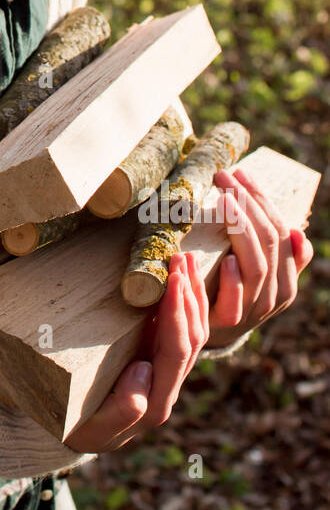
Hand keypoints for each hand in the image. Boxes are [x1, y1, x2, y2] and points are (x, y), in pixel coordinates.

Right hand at [64, 251, 208, 452]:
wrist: (78, 435)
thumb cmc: (78, 426)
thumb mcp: (92, 424)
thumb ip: (121, 409)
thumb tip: (144, 372)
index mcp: (156, 401)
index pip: (176, 350)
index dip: (177, 313)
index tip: (172, 279)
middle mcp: (169, 388)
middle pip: (193, 338)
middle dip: (189, 295)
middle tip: (180, 258)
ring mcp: (169, 375)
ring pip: (194, 333)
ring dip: (192, 294)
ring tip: (186, 259)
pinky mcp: (162, 363)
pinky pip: (183, 331)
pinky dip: (186, 302)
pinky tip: (181, 278)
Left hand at [200, 165, 312, 350]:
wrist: (210, 335)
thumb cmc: (233, 292)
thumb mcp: (261, 273)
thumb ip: (280, 255)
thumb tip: (299, 231)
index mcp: (287, 277)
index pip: (280, 230)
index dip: (261, 199)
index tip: (239, 173)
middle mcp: (275, 293)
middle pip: (268, 242)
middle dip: (247, 205)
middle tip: (224, 178)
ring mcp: (252, 309)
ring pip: (256, 266)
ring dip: (239, 231)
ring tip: (224, 202)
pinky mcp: (225, 323)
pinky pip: (235, 302)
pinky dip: (233, 280)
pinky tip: (226, 258)